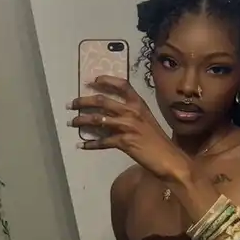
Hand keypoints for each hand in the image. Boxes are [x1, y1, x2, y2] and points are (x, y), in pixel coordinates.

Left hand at [67, 76, 189, 180]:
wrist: (169, 158)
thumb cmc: (157, 141)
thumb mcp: (145, 121)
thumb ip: (130, 114)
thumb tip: (108, 114)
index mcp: (139, 104)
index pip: (122, 85)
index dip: (106, 80)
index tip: (92, 80)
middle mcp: (132, 111)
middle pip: (102, 101)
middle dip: (83, 101)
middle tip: (71, 104)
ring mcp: (127, 126)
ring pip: (98, 119)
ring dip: (81, 121)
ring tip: (71, 123)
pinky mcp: (124, 142)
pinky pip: (102, 141)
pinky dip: (90, 144)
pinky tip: (81, 145)